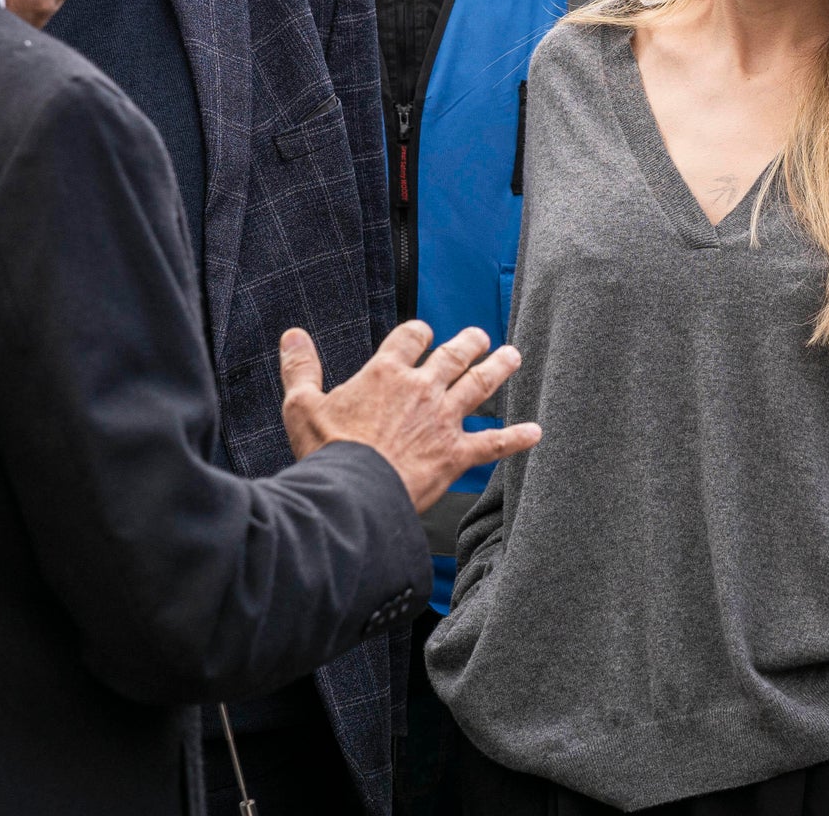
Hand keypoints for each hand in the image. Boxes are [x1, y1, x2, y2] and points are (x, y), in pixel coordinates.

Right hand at [280, 321, 539, 511]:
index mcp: (386, 374)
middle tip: (480, 336)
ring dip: (499, 368)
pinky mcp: (456, 454)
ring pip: (479, 385)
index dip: (418, 333)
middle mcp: (421, 389)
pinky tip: (535, 433)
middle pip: (453, 354)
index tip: (423, 333)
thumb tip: (292, 335)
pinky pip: (493, 444)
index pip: (410, 338)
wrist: (351, 495)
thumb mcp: (301, 406)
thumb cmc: (325, 453)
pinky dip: (515, 439)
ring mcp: (443, 420)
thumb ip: (300, 368)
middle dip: (469, 342)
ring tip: (512, 356)